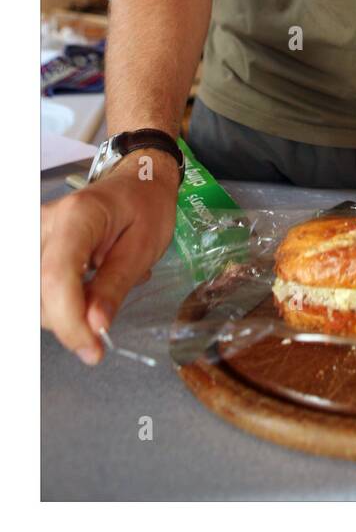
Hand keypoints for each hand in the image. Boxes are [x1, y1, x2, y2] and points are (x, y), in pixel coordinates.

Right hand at [41, 152, 178, 364]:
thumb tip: (95, 327)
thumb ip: (116, 286)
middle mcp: (45, 223)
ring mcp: (34, 233)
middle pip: (39, 293)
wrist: (137, 183)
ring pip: (34, 297)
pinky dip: (60, 301)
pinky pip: (37, 289)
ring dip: (66, 311)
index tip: (93, 348)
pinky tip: (85, 288)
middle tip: (107, 314)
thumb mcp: (144, 247)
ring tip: (101, 290)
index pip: (56, 278)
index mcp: (77, 216)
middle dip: (71, 319)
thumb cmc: (145, 208)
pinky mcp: (33, 245)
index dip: (69, 321)